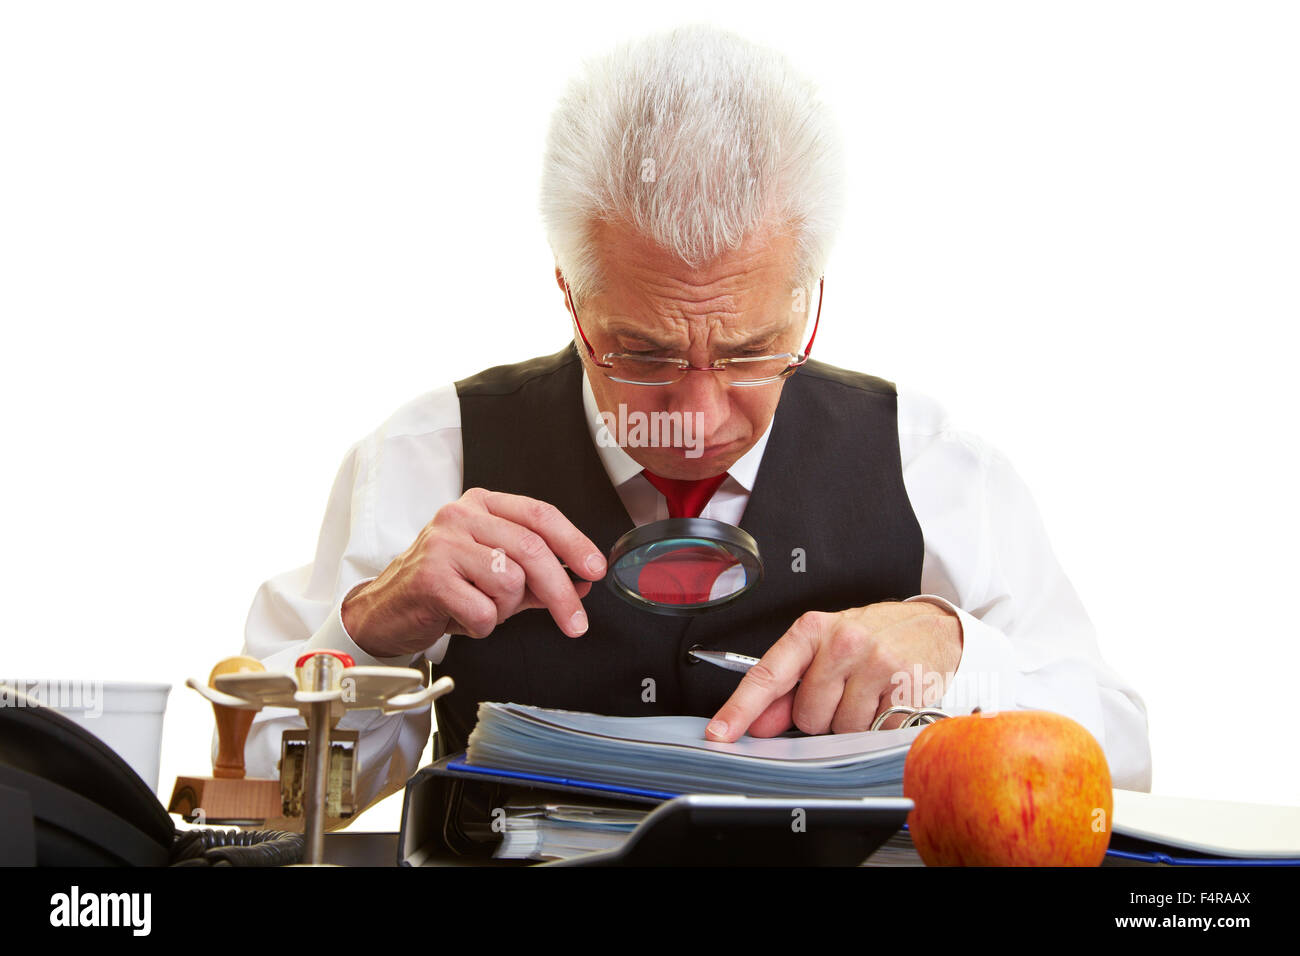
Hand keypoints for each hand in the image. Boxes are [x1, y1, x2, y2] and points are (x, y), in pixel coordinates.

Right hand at [341, 487, 605, 657]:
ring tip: (480, 608)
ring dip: (505, 609)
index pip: (540, 515)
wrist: (384, 611)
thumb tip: (582, 582)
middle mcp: (461, 516)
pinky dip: (481, 626)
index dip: (574, 542)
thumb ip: (537, 577)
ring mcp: (443, 543)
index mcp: (481, 505)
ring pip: (510, 581)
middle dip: (560, 592)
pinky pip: (484, 611)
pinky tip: (461, 618)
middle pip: (532, 550)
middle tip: (575, 623)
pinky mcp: (431, 577)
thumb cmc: (441, 589)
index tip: (596, 569)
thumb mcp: (492, 576)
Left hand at [704, 601, 963, 740]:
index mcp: (813, 629)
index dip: (740, 708)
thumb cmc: (871, 637)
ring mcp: (875, 662)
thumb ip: (789, 686)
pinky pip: (874, 731)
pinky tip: (886, 700)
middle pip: (807, 715)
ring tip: (867, 693)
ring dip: (851, 722)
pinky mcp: (905, 684)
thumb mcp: (824, 650)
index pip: (768, 674)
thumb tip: (760, 722)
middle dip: (821, 715)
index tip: (720, 733)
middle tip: (842, 691)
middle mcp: (843, 641)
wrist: (932, 627)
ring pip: (841, 728)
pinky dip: (877, 725)